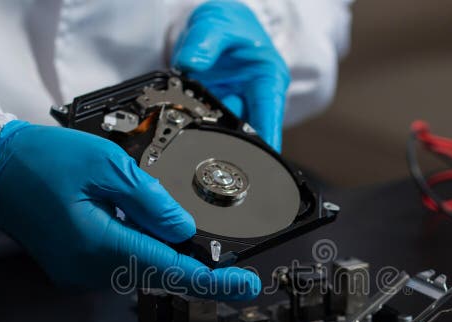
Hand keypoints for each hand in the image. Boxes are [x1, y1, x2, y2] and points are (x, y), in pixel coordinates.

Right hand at [0, 120, 260, 299]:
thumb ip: (151, 200)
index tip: (245, 285)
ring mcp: (82, 274)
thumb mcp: (106, 165)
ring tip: (136, 206)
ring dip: (160, 245)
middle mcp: (91, 270)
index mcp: (100, 246)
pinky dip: (139, 245)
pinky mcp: (77, 269)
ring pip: (143, 267)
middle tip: (206, 238)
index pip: (172, 272)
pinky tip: (129, 217)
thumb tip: (183, 227)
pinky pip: (122, 263)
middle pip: (161, 272)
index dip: (215, 281)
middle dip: (189, 255)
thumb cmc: (41, 162)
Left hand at [171, 0, 289, 150]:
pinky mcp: (217, 112)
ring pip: (222, 132)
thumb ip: (205, 39)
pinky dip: (192, 125)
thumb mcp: (217, 22)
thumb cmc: (229, 22)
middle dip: (227, 144)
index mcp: (268, 80)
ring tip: (189, 128)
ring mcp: (235, 108)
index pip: (269, 119)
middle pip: (245, 134)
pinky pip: (204, 125)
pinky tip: (181, 121)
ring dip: (205, 133)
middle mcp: (255, 99)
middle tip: (208, 153)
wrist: (215, 25)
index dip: (264, 147)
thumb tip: (191, 62)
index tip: (258, 169)